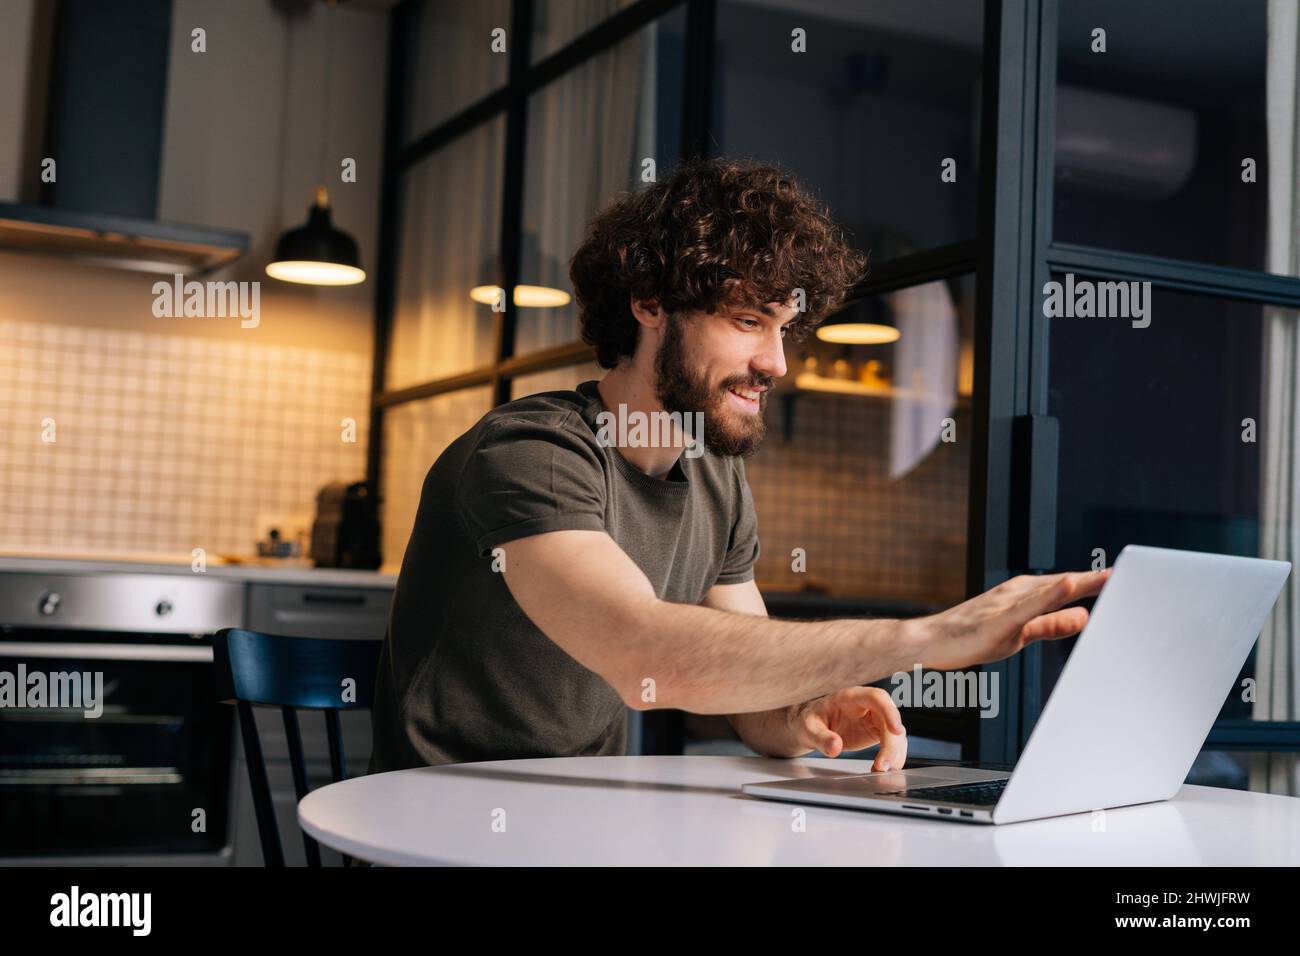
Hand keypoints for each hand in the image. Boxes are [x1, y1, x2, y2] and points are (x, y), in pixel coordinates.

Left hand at [787, 686, 907, 768]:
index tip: (896, 729)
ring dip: (894, 753)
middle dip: (891, 744)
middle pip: (889, 720)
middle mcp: (866, 706)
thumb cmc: (809, 720)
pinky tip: (882, 769)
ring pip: (895, 733)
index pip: (876, 697)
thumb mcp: (808, 729)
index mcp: (850, 697)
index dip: (889, 711)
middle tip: (883, 766)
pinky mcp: (876, 732)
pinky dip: (891, 757)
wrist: (810, 726)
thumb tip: (835, 747)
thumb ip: (821, 738)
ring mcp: (873, 718)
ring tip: (881, 771)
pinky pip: (892, 743)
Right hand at [909, 568, 1111, 671]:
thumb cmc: (969, 638)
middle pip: (1065, 583)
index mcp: (1025, 595)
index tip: (1128, 578)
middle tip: (1132, 573)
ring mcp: (1007, 604)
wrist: (929, 642)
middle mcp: (1018, 592)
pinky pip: (1028, 606)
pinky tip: (1069, 585)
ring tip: (1110, 576)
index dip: (1098, 582)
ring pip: (1050, 590)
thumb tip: (1084, 616)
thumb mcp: (1019, 634)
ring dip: (1080, 581)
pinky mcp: (998, 619)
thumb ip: (1051, 624)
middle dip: (1098, 579)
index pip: (1068, 586)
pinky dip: (1050, 594)